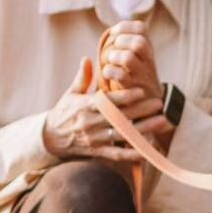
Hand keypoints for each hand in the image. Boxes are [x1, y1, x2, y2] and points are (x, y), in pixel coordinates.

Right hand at [43, 58, 164, 160]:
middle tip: (159, 103)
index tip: (141, 91)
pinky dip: (131, 153)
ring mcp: (94, 138)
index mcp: (84, 106)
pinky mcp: (97, 151)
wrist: (49, 138)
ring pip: (122, 134)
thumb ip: (82, 78)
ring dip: (143, 129)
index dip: (124, 97)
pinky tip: (147, 149)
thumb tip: (88, 58)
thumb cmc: (64, 112)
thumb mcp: (71, 93)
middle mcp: (90, 122)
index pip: (107, 101)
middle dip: (141, 110)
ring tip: (162, 122)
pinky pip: (116, 154)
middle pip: (119, 116)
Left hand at [100, 20, 163, 99]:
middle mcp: (148, 61)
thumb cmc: (136, 73)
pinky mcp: (132, 89)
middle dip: (120, 41)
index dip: (125, 27)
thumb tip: (113, 30)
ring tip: (110, 61)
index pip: (141, 28)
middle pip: (139, 42)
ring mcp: (142, 76)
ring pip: (128, 58)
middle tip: (115, 48)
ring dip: (114, 57)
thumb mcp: (140, 56)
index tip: (114, 33)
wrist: (149, 101)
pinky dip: (109, 71)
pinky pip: (119, 76)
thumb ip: (130, 41)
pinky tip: (108, 73)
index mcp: (148, 49)